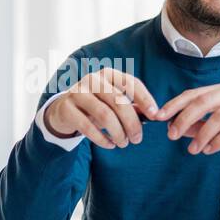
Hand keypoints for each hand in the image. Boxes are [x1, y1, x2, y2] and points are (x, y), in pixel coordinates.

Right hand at [43, 68, 158, 149]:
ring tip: (124, 143)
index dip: (145, 98)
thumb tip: (154, 115)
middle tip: (137, 139)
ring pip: (104, 115)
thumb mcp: (113, 101)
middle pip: (118, 102)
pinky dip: (102, 139)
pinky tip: (110, 145)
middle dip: (132, 123)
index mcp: (108, 74)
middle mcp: (92, 79)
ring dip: (118, 133)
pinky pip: (88, 127)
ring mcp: (77, 92)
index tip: (155, 115)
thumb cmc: (96, 105)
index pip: (130, 83)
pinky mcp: (66, 108)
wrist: (64, 110)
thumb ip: (132, 106)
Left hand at [155, 83, 219, 158]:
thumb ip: (196, 126)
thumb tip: (172, 126)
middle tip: (172, 135)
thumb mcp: (215, 131)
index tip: (158, 117)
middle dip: (185, 118)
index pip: (195, 94)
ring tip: (193, 150)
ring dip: (203, 134)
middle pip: (205, 101)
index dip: (175, 105)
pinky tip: (210, 150)